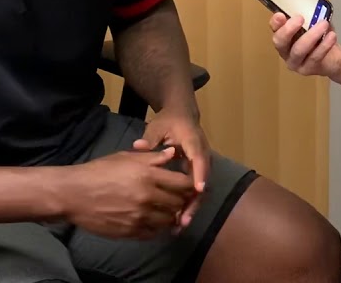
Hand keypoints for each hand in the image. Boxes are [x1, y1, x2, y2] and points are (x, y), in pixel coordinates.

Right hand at [61, 148, 197, 239]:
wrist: (74, 194)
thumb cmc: (99, 171)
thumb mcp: (125, 157)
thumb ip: (152, 157)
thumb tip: (172, 154)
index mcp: (148, 175)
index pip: (183, 183)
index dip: (188, 184)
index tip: (186, 185)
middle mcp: (147, 196)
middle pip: (179, 203)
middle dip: (181, 200)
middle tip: (176, 198)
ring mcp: (139, 216)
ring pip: (169, 220)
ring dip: (170, 215)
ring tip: (164, 210)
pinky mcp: (130, 231)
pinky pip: (154, 233)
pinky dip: (156, 227)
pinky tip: (151, 220)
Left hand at [131, 107, 209, 227]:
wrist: (182, 115)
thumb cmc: (169, 121)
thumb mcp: (158, 126)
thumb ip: (150, 138)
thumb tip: (138, 146)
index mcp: (193, 141)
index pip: (199, 158)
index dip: (200, 174)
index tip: (197, 190)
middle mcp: (203, 154)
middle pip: (203, 180)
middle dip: (194, 201)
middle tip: (183, 220)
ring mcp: (202, 165)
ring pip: (201, 189)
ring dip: (191, 207)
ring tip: (180, 225)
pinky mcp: (198, 172)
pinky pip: (196, 190)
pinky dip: (188, 204)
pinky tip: (178, 219)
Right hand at [268, 0, 340, 77]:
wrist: (334, 55)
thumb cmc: (320, 33)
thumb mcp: (317, 11)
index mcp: (283, 31)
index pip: (274, 27)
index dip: (275, 21)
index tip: (281, 14)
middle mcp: (285, 47)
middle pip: (279, 41)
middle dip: (288, 29)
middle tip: (300, 18)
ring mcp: (295, 60)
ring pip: (298, 50)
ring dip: (311, 36)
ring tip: (323, 24)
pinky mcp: (307, 69)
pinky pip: (314, 58)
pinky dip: (323, 46)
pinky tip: (331, 36)